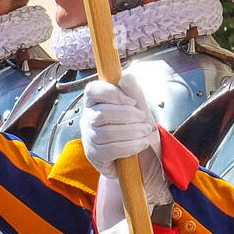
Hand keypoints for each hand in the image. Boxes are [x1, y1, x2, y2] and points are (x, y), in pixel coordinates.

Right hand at [81, 70, 167, 206]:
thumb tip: (126, 76)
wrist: (143, 158)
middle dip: (128, 115)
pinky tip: (141, 144)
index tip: (132, 101)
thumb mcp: (140, 109)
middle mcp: (88, 118)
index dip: (112, 93)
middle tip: (144, 118)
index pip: (92, 90)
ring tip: (145, 132)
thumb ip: (135, 92)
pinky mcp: (95, 155)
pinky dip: (130, 146)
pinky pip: (110, 149)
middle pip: (102, 112)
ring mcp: (89, 138)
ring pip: (107, 132)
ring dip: (132, 132)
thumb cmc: (137, 129)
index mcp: (96, 102)